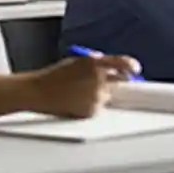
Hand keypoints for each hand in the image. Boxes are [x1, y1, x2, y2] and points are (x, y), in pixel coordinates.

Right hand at [25, 54, 140, 117]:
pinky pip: (99, 107)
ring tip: (79, 93)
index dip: (132, 67)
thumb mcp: (77, 62)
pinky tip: (76, 102)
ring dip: (101, 94)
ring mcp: (96, 95)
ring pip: (108, 95)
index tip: (136, 70)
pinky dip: (92, 105)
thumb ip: (96, 63)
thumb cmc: (55, 75)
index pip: (123, 64)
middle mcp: (98, 79)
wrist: (38, 92)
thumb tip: (113, 68)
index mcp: (94, 63)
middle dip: (116, 82)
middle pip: (119, 81)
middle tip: (106, 83)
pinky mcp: (92, 110)